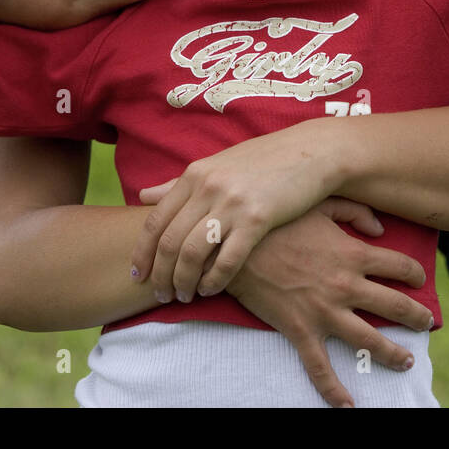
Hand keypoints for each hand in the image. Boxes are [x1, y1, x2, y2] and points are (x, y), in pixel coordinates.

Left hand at [131, 119, 338, 303]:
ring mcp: (231, 203)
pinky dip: (214, 280)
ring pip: (192, 253)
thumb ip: (179, 184)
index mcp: (194, 175)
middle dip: (160, 274)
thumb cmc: (264, 162)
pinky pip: (227, 259)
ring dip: (183, 281)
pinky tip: (211, 290)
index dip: (142, 252)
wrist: (311, 153)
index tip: (137, 274)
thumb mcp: (217, 166)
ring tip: (184, 296)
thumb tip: (144, 195)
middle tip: (159, 294)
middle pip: (169, 241)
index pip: (155, 221)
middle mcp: (207, 187)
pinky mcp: (258, 218)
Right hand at [227, 198, 434, 407]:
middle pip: (394, 305)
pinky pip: (320, 367)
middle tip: (425, 323)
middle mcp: (346, 286)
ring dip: (393, 354)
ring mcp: (325, 312)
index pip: (399, 266)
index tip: (418, 279)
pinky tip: (348, 405)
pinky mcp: (301, 331)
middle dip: (416, 316)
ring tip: (406, 360)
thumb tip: (380, 229)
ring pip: (369, 340)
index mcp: (352, 254)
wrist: (235, 246)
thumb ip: (354, 211)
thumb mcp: (318, 205)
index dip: (414, 273)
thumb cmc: (277, 221)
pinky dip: (335, 391)